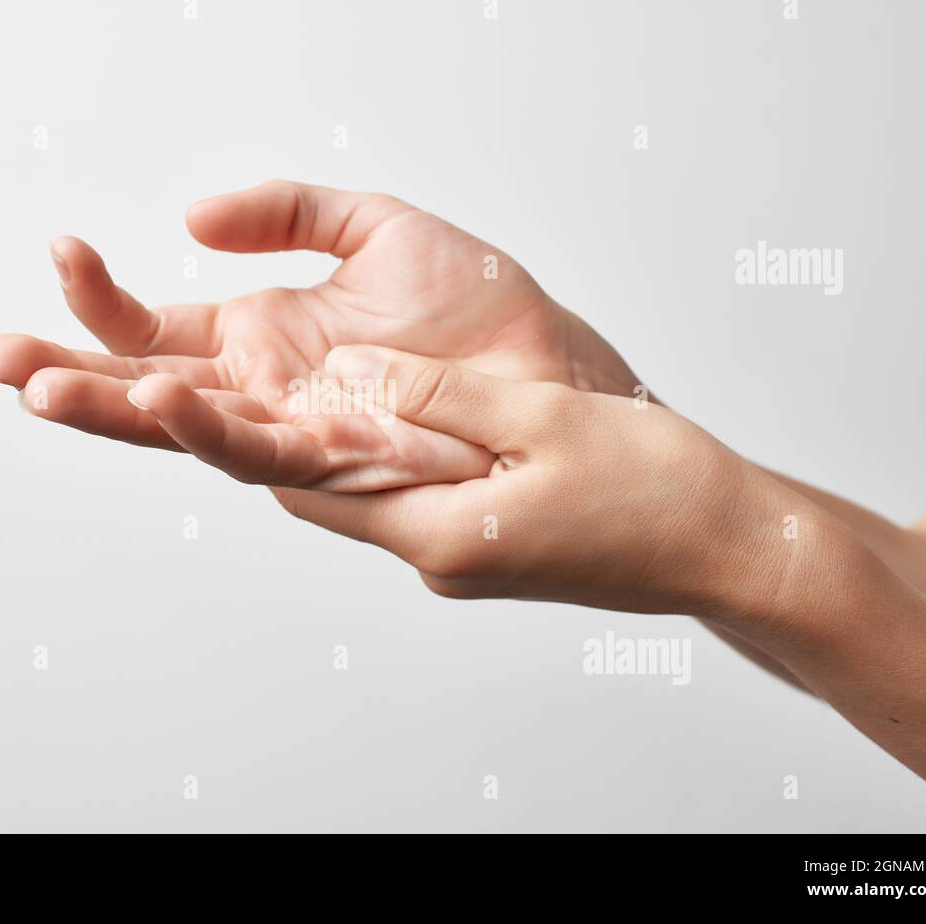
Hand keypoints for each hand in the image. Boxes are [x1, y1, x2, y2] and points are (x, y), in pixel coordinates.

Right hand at [0, 180, 644, 489]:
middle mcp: (263, 396)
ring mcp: (295, 434)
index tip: (61, 250)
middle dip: (68, 378)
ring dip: (112, 412)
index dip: (101, 300)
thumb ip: (286, 212)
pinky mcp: (341, 462)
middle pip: (145, 392)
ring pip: (186, 431)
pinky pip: (260, 450)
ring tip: (42, 391)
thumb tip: (192, 217)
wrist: (555, 368)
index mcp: (260, 341)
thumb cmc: (477, 311)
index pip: (155, 328)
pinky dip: (205, 429)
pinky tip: (158, 402)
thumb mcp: (375, 229)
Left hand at [272, 345, 774, 614]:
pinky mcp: (489, 546)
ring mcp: (464, 556)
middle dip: (275, 436)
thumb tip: (353, 369)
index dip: (245, 436)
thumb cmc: (658, 490)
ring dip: (332, 441)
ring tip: (293, 376)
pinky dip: (388, 450)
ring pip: (368, 492)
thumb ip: (440, 395)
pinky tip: (387, 406)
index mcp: (441, 534)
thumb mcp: (543, 420)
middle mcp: (438, 556)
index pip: (308, 489)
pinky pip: (413, 494)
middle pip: (326, 496)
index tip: (191, 386)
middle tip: (226, 371)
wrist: (733, 549)